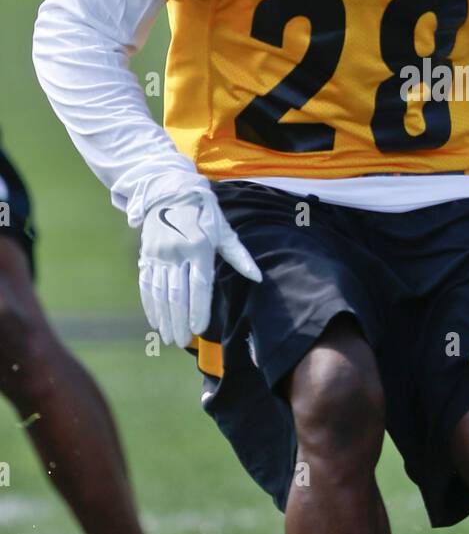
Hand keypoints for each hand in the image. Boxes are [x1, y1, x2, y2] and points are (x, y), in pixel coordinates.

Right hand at [138, 189, 261, 346]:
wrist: (170, 191)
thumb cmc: (204, 214)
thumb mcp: (224, 231)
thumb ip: (240, 256)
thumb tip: (258, 277)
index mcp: (199, 247)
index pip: (198, 285)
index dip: (198, 309)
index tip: (198, 328)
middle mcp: (177, 252)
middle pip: (177, 294)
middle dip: (179, 320)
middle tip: (181, 341)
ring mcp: (159, 254)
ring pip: (159, 292)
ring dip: (163, 317)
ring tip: (168, 336)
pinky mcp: (146, 255)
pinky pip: (146, 284)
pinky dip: (149, 304)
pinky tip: (155, 320)